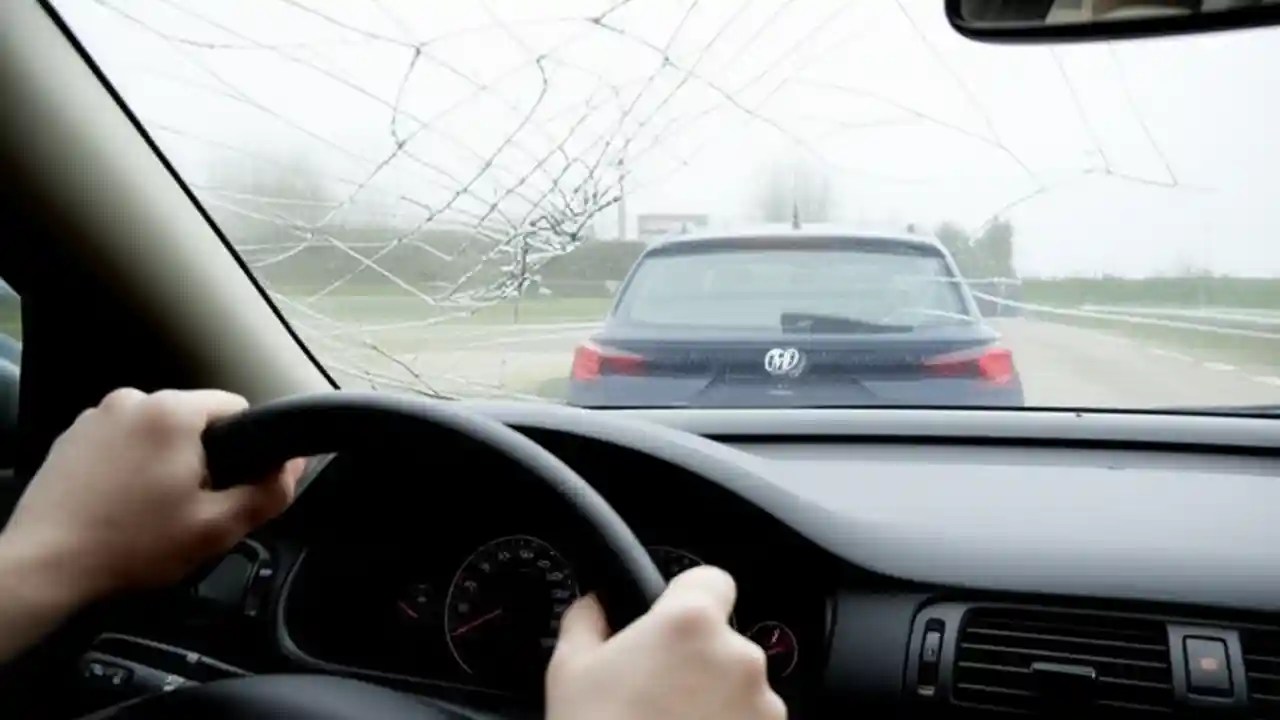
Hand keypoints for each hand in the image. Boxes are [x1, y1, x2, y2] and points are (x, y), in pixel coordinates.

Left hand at [1, 388, 303, 605]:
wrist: (46, 566)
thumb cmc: (134, 544)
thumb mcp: (218, 528)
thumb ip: (269, 492)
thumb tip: (296, 465)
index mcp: (173, 411)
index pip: (235, 408)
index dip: (245, 449)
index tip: (228, 488)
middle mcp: (133, 399)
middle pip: (194, 421)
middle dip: (200, 457)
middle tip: (189, 508)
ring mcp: (95, 416)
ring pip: (156, 433)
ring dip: (162, 461)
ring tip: (149, 510)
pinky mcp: (70, 437)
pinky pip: (121, 442)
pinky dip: (128, 466)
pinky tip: (119, 504)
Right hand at [547, 566, 785, 719]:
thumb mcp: (570, 668)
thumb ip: (588, 618)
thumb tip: (595, 604)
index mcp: (690, 623)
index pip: (712, 579)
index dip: (688, 596)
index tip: (669, 620)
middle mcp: (738, 657)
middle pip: (723, 639)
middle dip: (695, 660)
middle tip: (655, 690)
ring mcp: (763, 706)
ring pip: (739, 686)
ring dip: (714, 699)